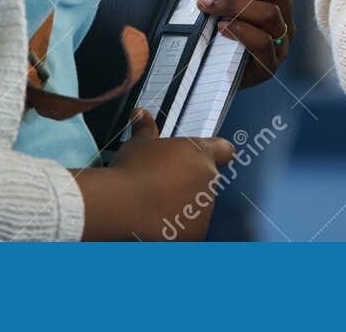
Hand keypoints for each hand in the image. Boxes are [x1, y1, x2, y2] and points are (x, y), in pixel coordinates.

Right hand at [72, 109, 233, 239]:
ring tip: (156, 206)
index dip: (216, 153)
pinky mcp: (196, 232)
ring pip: (200, 207)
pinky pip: (191, 230)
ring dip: (185, 207)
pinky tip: (157, 224)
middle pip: (206, 180)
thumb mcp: (138, 144)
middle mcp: (209, 179)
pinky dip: (179, 229)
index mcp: (200, 153)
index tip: (202, 159)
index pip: (225, 150)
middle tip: (163, 186)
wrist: (120, 205)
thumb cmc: (130, 171)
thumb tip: (141, 113)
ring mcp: (205, 208)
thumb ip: (146, 129)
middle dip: (190, 183)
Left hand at [198, 0, 310, 86]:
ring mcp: (282, 45)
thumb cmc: (226, 37)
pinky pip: (262, 42)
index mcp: (283, 4)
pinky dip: (240, 30)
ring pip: (269, 13)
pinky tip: (221, 28)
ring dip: (233, 4)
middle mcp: (287, 22)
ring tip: (206, 5)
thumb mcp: (236, 6)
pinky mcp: (270, 66)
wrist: (216, 78)